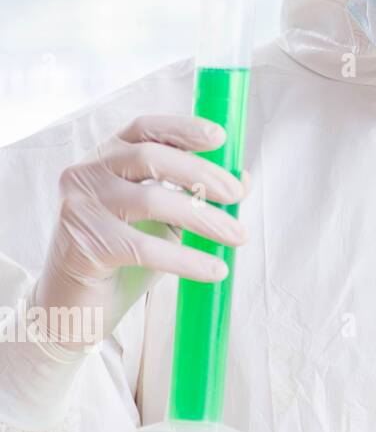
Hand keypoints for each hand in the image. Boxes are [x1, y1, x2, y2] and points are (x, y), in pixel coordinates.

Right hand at [30, 115, 246, 346]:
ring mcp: (80, 206)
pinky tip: (215, 270)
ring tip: (238, 236)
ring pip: (151, 201)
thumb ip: (196, 194)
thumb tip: (242, 178)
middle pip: (150, 157)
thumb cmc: (124, 252)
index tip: (220, 137)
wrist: (76, 303)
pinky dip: (186, 258)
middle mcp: (87, 173)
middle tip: (237, 195)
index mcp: (108, 157)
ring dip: (203, 217)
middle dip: (201, 174)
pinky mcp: (82, 243)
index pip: (144, 129)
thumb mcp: (166, 218)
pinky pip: (144, 248)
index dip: (182, 128)